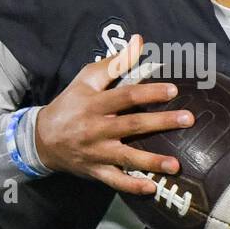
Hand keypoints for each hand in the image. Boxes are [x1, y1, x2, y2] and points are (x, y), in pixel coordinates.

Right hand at [35, 35, 192, 194]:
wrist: (41, 139)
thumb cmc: (70, 105)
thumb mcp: (86, 80)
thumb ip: (114, 63)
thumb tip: (139, 42)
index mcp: (95, 103)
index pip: (125, 96)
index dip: (149, 93)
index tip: (173, 90)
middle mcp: (96, 128)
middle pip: (132, 125)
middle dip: (161, 123)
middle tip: (188, 119)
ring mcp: (97, 152)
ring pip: (126, 157)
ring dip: (152, 162)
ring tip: (176, 165)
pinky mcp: (96, 170)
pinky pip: (115, 181)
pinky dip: (132, 186)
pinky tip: (152, 187)